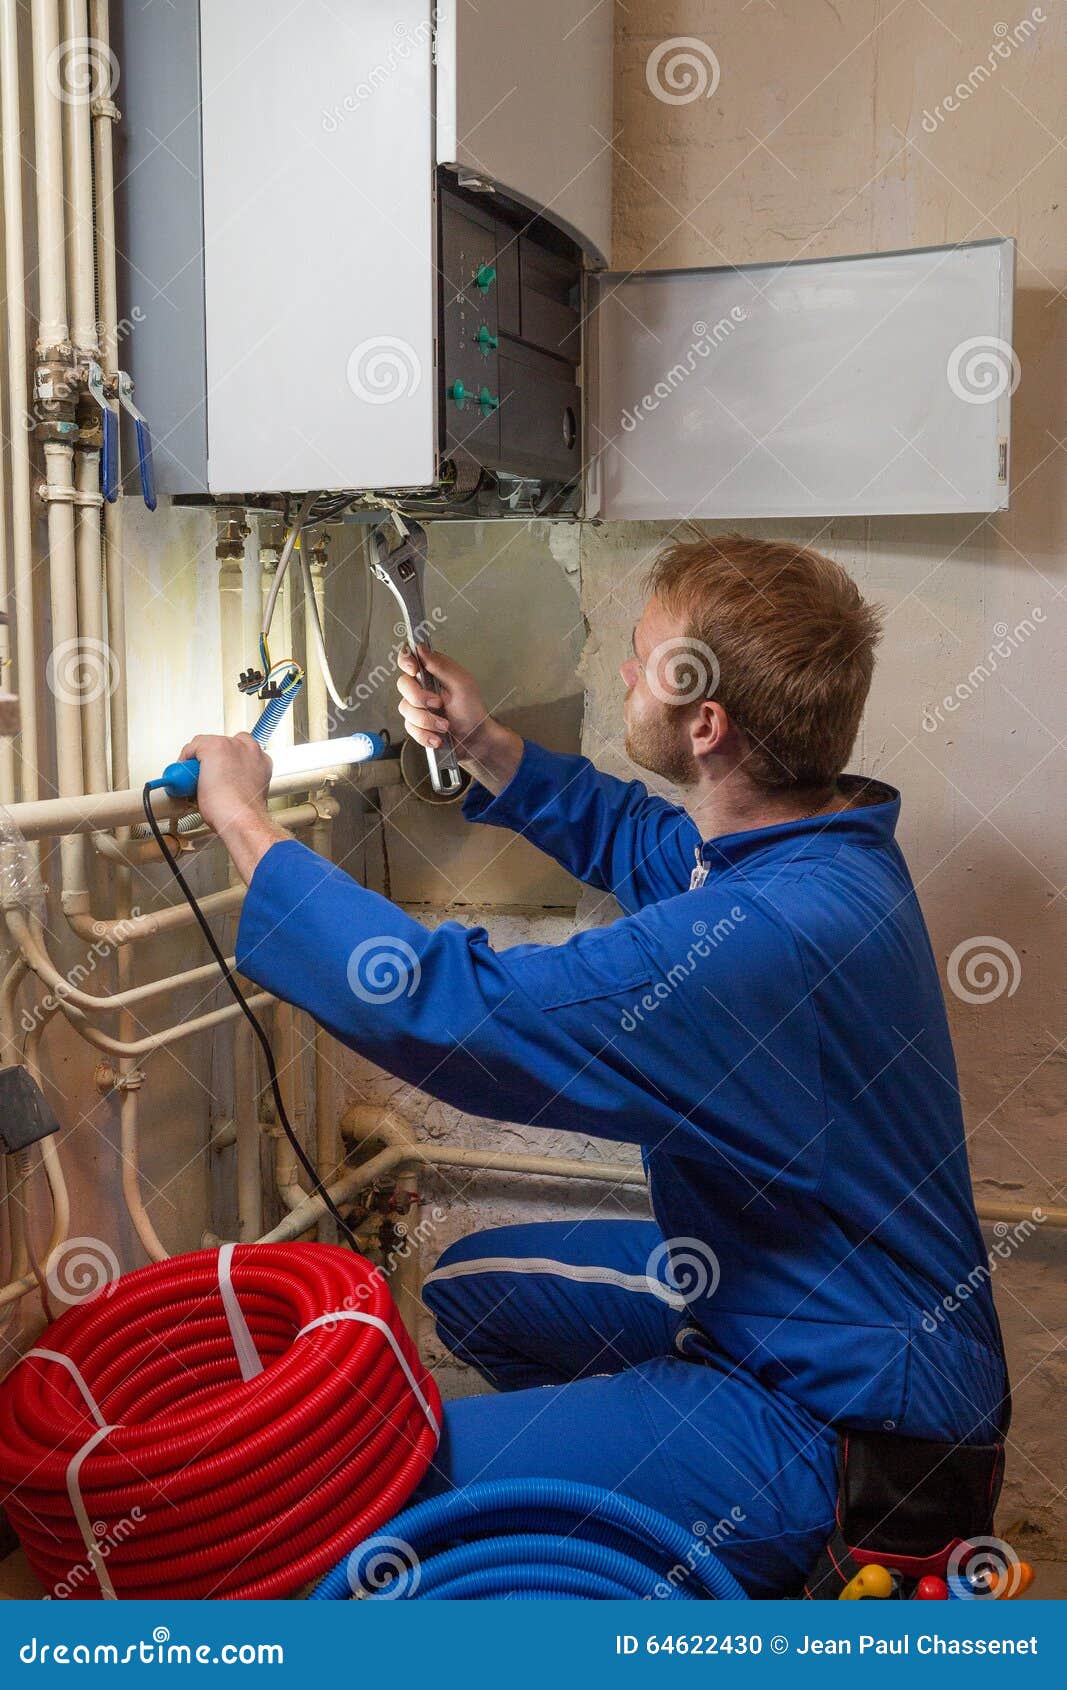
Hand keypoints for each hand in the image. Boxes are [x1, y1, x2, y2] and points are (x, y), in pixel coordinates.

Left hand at [178, 732, 284, 882]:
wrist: (240, 818)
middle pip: (224, 744)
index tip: (220, 770)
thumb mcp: (248, 793)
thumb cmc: (244, 813)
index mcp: (261, 761)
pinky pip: (193, 746)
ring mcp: (231, 745)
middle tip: (206, 775)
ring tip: (195, 778)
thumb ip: (240, 781)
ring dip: (200, 759)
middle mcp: (249, 749)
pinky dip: (186, 759)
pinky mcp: (214, 746)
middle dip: (213, 758)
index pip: (241, 750)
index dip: (227, 760)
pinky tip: (187, 775)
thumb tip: (224, 783)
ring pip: (207, 744)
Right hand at [396, 645, 521, 792]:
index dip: (406, 660)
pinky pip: (410, 728)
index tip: (414, 670)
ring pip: (405, 709)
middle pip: (403, 684)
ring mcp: (417, 706)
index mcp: (432, 672)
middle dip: (419, 697)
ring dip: (427, 720)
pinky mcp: (416, 725)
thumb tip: (421, 649)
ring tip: (445, 726)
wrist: (475, 737)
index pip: (408, 658)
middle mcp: (421, 687)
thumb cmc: (472, 708)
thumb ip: (441, 666)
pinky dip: (425, 735)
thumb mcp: (462, 684)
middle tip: (438, 704)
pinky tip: (438, 738)